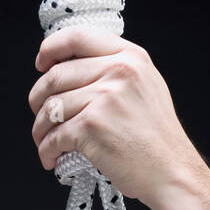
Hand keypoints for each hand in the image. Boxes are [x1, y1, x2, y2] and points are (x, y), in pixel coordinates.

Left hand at [28, 27, 208, 205]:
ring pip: (51, 107)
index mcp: (130, 57)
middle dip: (38, 98)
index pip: (78, 36)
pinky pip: (54, 135)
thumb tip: (72, 69)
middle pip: (56, 75)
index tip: (42, 64)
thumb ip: (115, 70)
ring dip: (40, 128)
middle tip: (40, 113)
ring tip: (45, 141)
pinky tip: (52, 158)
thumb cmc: (157, 138)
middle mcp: (118, 72)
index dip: (51, 48)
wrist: (171, 172)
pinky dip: (47, 150)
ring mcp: (104, 99)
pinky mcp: (91, 127)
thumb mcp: (146, 86)